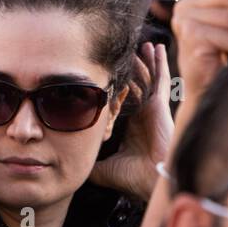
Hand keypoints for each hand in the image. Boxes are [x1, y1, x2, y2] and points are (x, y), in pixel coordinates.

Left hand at [92, 42, 171, 200]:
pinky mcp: (160, 106)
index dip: (117, 90)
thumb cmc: (133, 178)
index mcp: (132, 129)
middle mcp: (143, 117)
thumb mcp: (103, 169)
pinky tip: (156, 48)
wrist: (152, 180)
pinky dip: (158, 63)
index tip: (109, 77)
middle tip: (129, 53)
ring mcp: (153, 110)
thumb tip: (67, 162)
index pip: (123, 103)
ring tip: (143, 45)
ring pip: (148, 80)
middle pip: (138, 87)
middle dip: (135, 70)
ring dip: (146, 62)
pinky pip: (158, 79)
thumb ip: (87, 162)